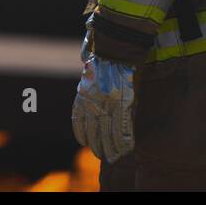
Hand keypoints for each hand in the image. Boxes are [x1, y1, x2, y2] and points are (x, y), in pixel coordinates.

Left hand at [71, 22, 134, 161]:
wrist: (116, 47)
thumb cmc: (103, 56)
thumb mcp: (90, 70)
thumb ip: (90, 85)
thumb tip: (89, 89)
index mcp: (84, 94)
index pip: (79, 120)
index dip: (82, 134)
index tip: (85, 143)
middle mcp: (94, 102)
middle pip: (94, 131)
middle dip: (97, 145)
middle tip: (101, 155)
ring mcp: (109, 103)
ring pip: (108, 133)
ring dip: (111, 147)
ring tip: (113, 157)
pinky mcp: (124, 102)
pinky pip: (123, 127)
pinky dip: (125, 140)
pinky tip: (126, 148)